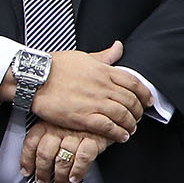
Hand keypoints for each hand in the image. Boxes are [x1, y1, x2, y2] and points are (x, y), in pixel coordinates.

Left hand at [22, 121, 107, 182]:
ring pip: (62, 159)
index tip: (27, 172)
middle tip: (43, 182)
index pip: (31, 143)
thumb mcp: (59, 123)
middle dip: (42, 172)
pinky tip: (74, 178)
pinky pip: (83, 158)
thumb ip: (48, 137)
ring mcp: (76, 133)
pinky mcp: (94, 138)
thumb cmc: (79, 121)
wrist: (107, 112)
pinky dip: (78, 170)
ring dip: (60, 176)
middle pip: (45, 154)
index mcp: (47, 123)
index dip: (27, 160)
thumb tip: (35, 162)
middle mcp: (60, 127)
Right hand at [31, 41, 152, 141]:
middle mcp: (102, 86)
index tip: (148, 101)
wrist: (35, 78)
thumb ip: (104, 56)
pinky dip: (118, 133)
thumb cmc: (55, 66)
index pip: (133, 82)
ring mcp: (94, 102)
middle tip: (138, 117)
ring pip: (123, 115)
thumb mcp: (83, 56)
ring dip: (130, 124)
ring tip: (131, 129)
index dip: (145, 93)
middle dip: (138, 111)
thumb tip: (119, 46)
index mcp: (103, 71)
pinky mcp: (83, 117)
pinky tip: (121, 136)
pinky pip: (108, 127)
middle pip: (131, 101)